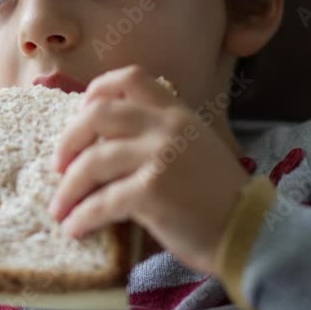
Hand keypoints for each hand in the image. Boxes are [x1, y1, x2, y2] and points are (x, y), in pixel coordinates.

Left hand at [47, 65, 249, 275]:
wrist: (251, 232)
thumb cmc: (220, 198)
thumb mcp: (196, 148)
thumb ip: (161, 136)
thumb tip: (105, 144)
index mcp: (177, 113)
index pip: (131, 77)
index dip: (97, 90)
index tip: (80, 111)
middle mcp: (167, 127)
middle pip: (98, 114)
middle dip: (68, 141)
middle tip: (59, 166)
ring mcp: (159, 157)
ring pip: (93, 162)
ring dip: (68, 189)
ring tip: (59, 209)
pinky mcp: (152, 192)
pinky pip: (101, 202)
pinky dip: (82, 217)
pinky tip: (75, 229)